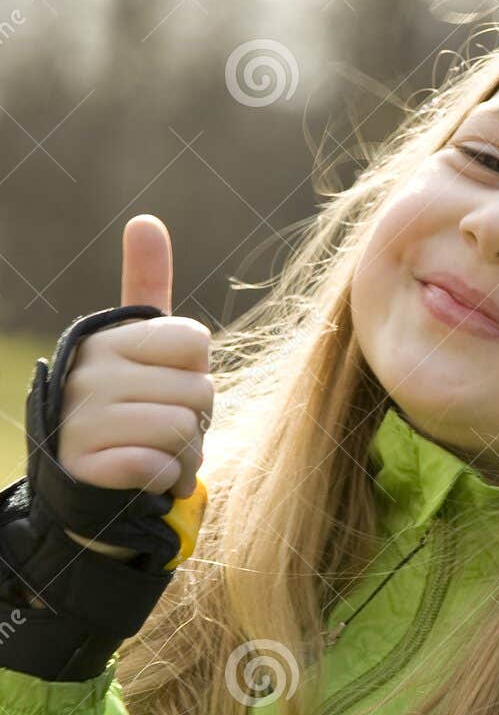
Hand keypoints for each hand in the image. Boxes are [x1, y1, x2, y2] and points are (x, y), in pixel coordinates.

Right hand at [56, 216, 212, 561]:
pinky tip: (144, 482)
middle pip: (199, 389)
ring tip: (157, 461)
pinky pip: (159, 465)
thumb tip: (145, 220)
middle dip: (197, 424)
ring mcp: (82, 419)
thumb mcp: (138, 351)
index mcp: (106, 340)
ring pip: (184, 430)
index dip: (196, 375)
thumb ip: (145, 288)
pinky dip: (164, 481)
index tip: (167, 391)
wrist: (83, 494)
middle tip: (163, 437)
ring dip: (186, 458)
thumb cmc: (125, 414)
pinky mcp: (86, 466)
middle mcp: (89, 373)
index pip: (196, 341)